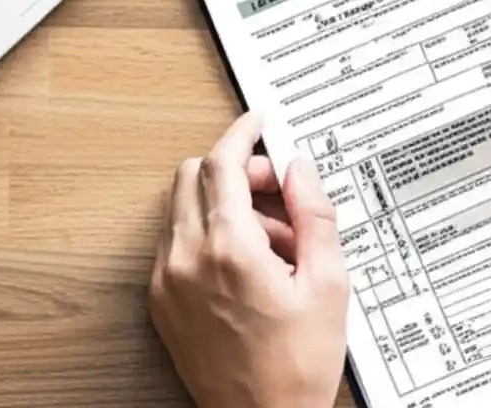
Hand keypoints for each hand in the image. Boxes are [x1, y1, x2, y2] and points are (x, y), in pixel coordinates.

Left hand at [149, 113, 348, 407]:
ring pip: (183, 208)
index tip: (258, 123)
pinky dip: (209, 236)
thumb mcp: (329, 284)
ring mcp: (167, 282)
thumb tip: (301, 170)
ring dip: (225, 205)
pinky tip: (250, 266)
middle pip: (193, 176)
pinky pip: (177, 244)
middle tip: (277, 191)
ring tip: (275, 244)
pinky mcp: (161, 303)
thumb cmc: (295, 368)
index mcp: (228, 249)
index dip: (242, 133)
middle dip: (237, 170)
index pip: (222, 163)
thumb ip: (315, 215)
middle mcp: (186, 260)